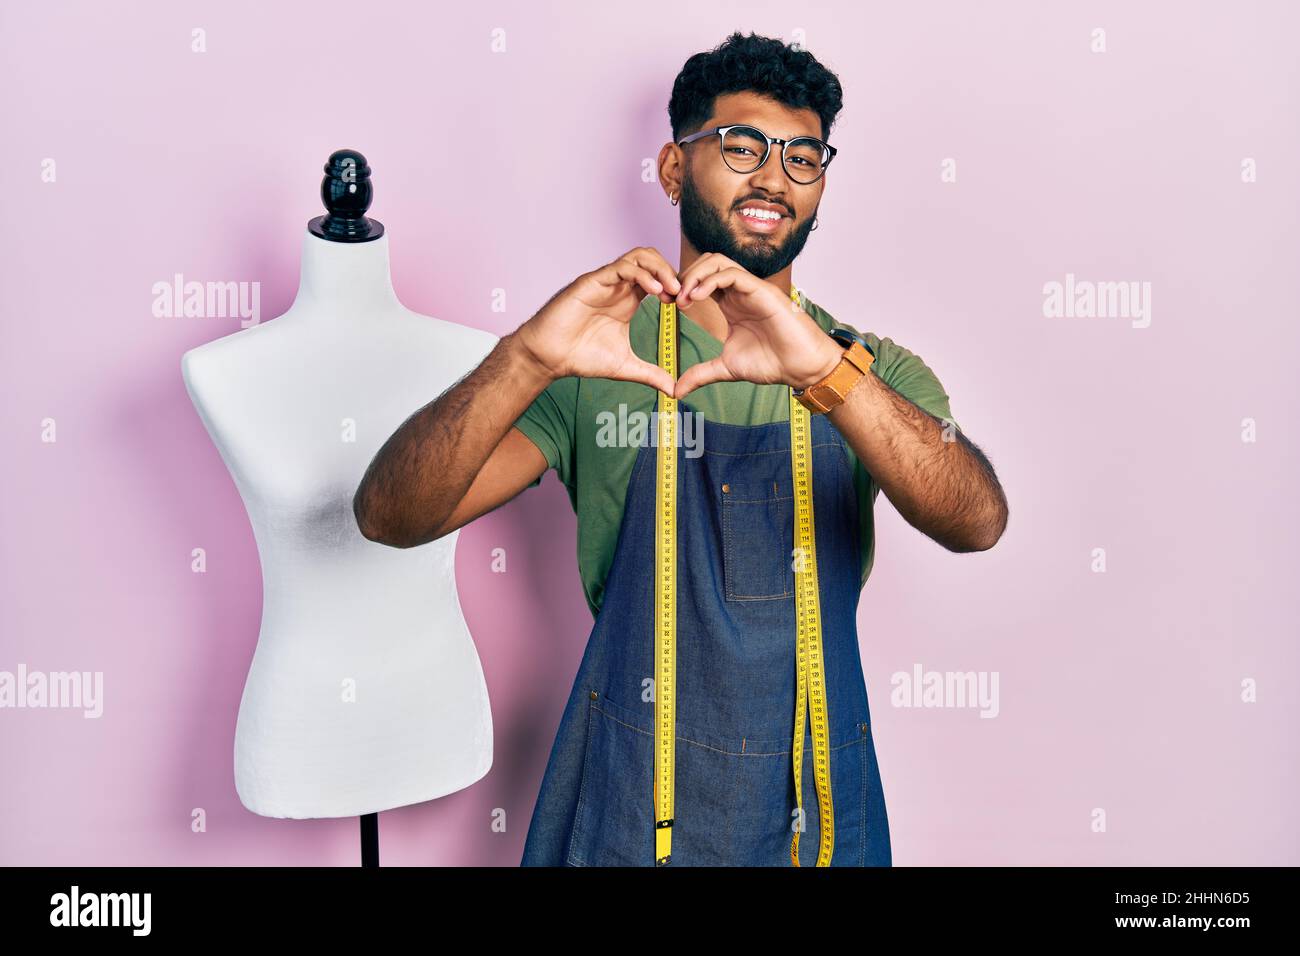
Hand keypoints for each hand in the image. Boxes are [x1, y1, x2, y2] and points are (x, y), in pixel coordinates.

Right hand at [515, 247, 682, 393]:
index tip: (686, 305)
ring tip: (671, 290)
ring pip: (638, 257)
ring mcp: (605, 281)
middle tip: (682, 294)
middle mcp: (618, 286)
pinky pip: (620, 268)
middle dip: (670, 272)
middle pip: (651, 260)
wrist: (550, 357)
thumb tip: (674, 390)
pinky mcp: (591, 282)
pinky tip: (654, 292)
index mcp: (628, 299)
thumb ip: (650, 374)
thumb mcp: (625, 366)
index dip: (675, 286)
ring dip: (659, 269)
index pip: (658, 278)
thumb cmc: (581, 356)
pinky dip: (641, 275)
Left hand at [672, 253, 842, 398]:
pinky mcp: (762, 290)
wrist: (800, 368)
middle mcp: (739, 292)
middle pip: (707, 263)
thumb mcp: (725, 369)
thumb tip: (676, 391)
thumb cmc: (771, 363)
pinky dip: (710, 280)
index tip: (667, 303)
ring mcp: (751, 289)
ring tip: (683, 297)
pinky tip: (697, 297)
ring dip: (695, 274)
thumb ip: (700, 375)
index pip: (701, 280)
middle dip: (684, 276)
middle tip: (672, 298)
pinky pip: (732, 273)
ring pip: (718, 262)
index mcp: (730, 304)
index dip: (681, 287)